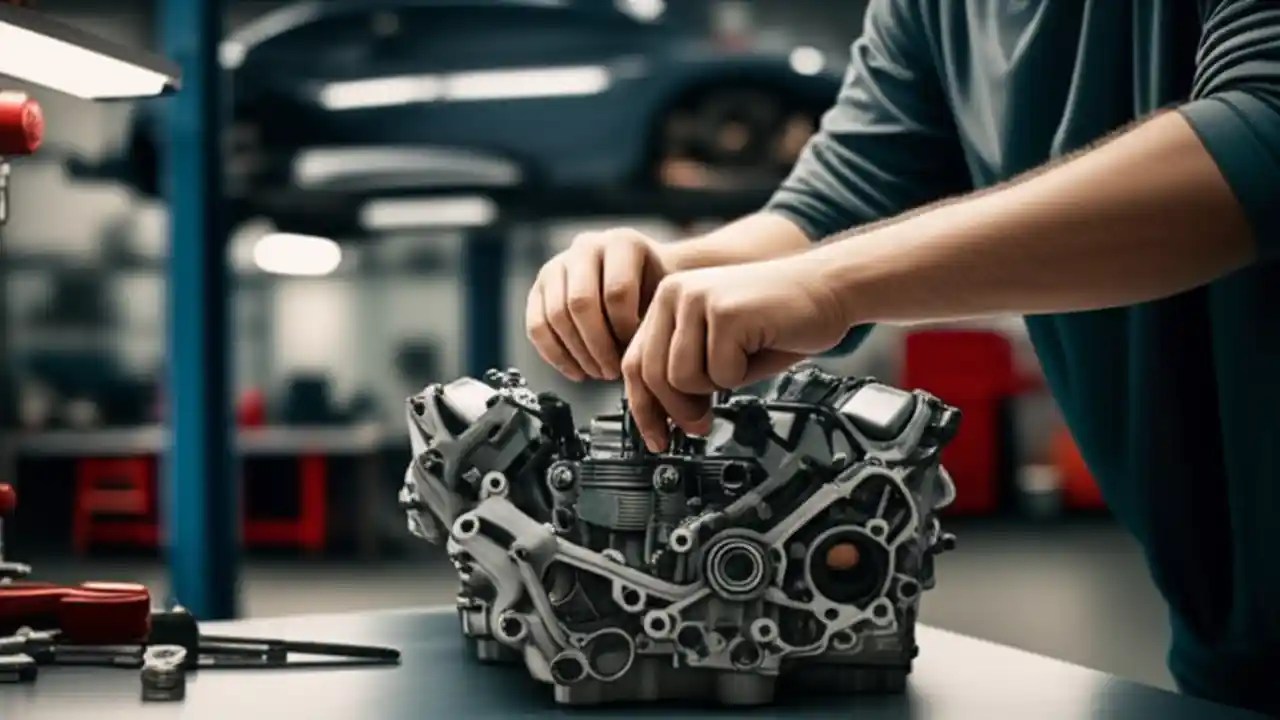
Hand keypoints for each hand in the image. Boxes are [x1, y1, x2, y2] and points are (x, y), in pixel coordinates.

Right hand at [526, 228, 673, 380]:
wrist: (641, 277)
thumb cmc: (658, 291)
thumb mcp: (666, 295)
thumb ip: (656, 317)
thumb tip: (639, 359)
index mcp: (622, 242)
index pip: (616, 292)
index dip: (625, 330)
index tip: (636, 351)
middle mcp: (586, 246)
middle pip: (581, 303)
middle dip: (597, 346)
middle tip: (612, 372)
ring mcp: (558, 264)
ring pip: (556, 316)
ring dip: (577, 354)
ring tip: (599, 372)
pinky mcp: (539, 287)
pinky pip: (537, 326)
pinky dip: (555, 355)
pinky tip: (577, 372)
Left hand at [622, 256, 850, 450]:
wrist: (828, 290)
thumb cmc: (778, 321)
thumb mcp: (720, 350)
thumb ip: (687, 374)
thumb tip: (665, 418)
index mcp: (668, 301)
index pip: (635, 362)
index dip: (644, 408)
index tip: (656, 436)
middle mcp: (675, 293)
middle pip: (653, 375)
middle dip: (679, 410)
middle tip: (702, 424)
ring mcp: (698, 299)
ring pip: (682, 377)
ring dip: (716, 387)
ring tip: (741, 363)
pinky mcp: (725, 311)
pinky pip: (719, 372)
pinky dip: (742, 375)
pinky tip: (758, 347)